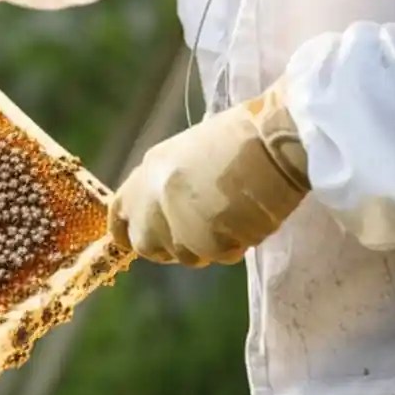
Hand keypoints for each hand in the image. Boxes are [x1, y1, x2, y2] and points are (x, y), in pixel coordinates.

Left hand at [108, 79, 309, 265]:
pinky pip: (218, 255)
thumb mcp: (188, 156)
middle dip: (169, 247)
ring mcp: (177, 220)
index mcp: (148, 171)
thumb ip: (168, 186)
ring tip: (233, 217)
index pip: (119, 213)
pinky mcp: (205, 239)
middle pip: (146, 244)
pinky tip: (249, 219)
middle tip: (200, 233)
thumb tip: (166, 215)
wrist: (275, 138)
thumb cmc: (243, 139)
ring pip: (184, 255)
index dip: (127, 231)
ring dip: (207, 246)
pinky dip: (234, 246)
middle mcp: (153, 197)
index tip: (136, 240)